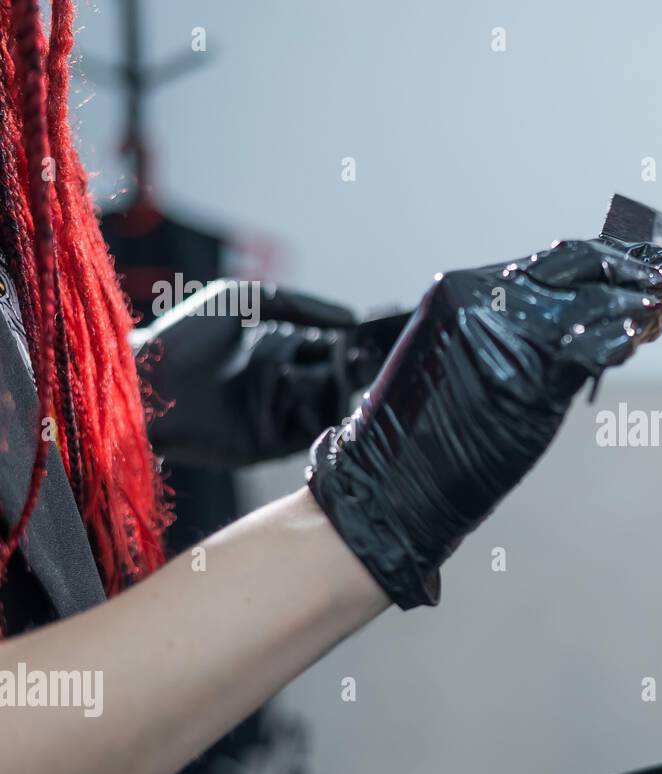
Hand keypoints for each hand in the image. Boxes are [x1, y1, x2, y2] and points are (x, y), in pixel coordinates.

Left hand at [135, 283, 408, 469]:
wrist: (146, 384)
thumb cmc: (185, 334)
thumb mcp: (244, 299)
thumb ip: (301, 304)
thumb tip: (352, 317)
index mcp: (276, 347)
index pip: (329, 347)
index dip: (352, 342)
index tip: (374, 336)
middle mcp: (280, 382)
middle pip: (336, 376)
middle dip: (350, 366)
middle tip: (362, 360)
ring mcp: (277, 414)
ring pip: (328, 403)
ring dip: (330, 388)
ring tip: (320, 374)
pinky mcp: (270, 445)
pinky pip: (310, 433)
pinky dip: (318, 417)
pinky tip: (311, 399)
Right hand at [305, 236, 661, 608]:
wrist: (391, 485)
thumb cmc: (429, 432)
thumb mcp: (470, 358)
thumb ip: (519, 331)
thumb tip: (580, 318)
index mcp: (464, 287)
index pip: (554, 259)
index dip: (607, 257)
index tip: (643, 262)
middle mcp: (483, 300)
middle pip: (577, 267)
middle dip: (628, 270)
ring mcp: (506, 336)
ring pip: (589, 303)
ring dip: (635, 302)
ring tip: (661, 305)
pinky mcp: (526, 378)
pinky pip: (587, 349)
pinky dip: (620, 338)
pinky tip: (641, 336)